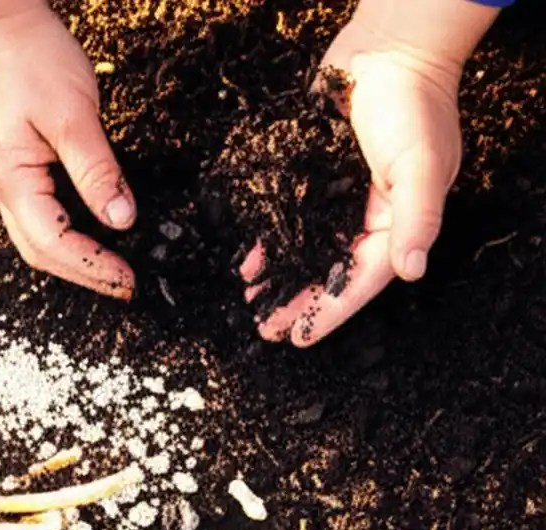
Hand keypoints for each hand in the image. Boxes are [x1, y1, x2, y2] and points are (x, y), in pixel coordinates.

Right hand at [0, 0, 136, 299]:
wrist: (4, 28)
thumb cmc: (34, 62)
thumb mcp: (73, 116)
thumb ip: (97, 171)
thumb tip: (121, 217)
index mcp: (13, 179)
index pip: (52, 241)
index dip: (91, 265)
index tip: (127, 278)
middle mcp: (6, 186)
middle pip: (40, 251)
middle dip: (83, 273)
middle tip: (125, 285)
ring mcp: (11, 178)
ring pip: (39, 237)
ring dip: (75, 259)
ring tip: (112, 268)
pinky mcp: (22, 167)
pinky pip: (42, 215)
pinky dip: (68, 234)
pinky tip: (93, 234)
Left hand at [241, 0, 499, 345]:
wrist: (389, 50)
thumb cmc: (412, 106)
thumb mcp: (421, 165)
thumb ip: (417, 218)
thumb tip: (413, 271)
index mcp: (399, 220)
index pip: (363, 280)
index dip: (331, 311)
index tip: (299, 339)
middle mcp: (368, 216)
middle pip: (329, 271)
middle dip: (298, 303)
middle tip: (265, 332)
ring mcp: (338, 198)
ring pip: (305, 250)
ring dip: (280, 279)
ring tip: (253, 306)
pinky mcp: (312, 177)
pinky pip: (287, 218)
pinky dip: (270, 241)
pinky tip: (248, 263)